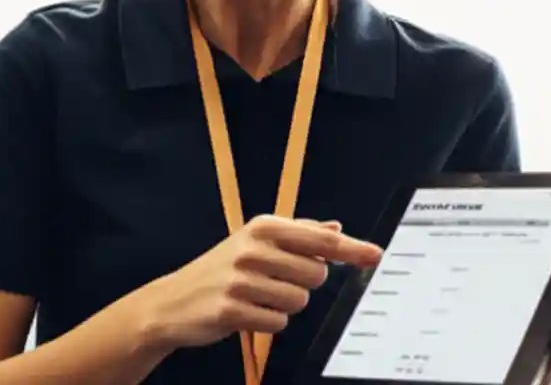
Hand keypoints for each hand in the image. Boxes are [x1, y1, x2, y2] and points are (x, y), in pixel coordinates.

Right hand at [136, 215, 382, 349]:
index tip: (376, 254)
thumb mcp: (254, 242)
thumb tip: (335, 229)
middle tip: (275, 281)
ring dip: (285, 305)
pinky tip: (248, 312)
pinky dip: (268, 322)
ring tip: (258, 297)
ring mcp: (241, 280)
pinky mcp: (233, 309)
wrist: (173, 301)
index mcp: (263, 227)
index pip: (320, 239)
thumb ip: (298, 234)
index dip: (353, 249)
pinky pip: (278, 323)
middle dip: (304, 284)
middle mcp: (253, 249)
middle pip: (316, 275)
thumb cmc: (220, 270)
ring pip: (299, 301)